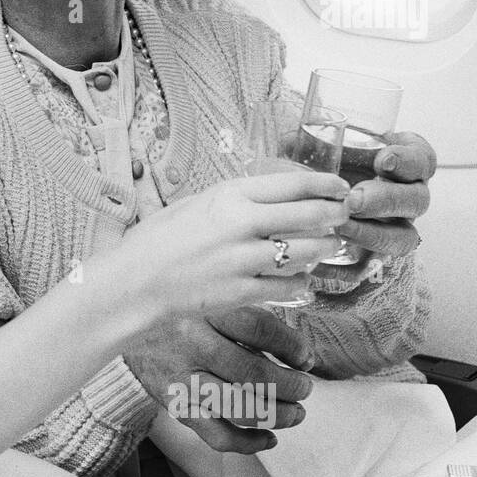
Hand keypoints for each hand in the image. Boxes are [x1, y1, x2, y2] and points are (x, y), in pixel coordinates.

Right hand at [93, 170, 349, 321]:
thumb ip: (231, 201)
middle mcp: (241, 225)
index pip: (294, 184)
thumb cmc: (155, 242)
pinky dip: (300, 282)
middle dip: (335, 215)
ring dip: (324, 248)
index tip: (340, 187)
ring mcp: (244, 260)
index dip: (325, 185)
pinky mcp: (243, 292)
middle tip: (344, 216)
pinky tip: (301, 279)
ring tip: (328, 246)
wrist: (132, 284)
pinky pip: (288, 285)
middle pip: (310, 215)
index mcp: (228, 196)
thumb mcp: (192, 205)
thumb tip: (269, 198)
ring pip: (306, 251)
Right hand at [124, 307, 314, 453]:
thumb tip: (301, 357)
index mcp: (206, 316)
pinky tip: (270, 438)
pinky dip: (249, 443)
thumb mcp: (214, 311)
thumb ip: (253, 325)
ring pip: (239, 409)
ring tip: (296, 414)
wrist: (134, 349)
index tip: (306, 358)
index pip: (256, 328)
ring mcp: (184, 383)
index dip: (290, 345)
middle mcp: (193, 347)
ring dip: (278, 416)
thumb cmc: (187, 327)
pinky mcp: (180, 410)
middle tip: (305, 389)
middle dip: (290, 386)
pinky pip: (218, 436)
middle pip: (252, 373)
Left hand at [320, 133, 436, 277]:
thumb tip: (292, 135)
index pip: (422, 160)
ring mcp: (395, 228)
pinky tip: (321, 264)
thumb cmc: (323, 162)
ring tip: (340, 228)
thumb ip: (316, 136)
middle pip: (416, 202)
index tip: (383, 160)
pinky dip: (347, 270)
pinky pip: (371, 269)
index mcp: (404, 164)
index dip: (408, 161)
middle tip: (354, 200)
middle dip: (385, 201)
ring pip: (403, 239)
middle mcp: (407, 197)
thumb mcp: (323, 144)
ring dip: (373, 235)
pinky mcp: (372, 255)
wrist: (308, 198)